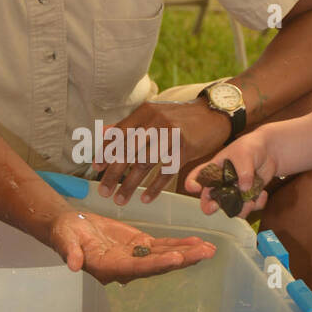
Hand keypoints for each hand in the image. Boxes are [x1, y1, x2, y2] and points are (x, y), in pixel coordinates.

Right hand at [48, 207, 215, 285]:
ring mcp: (136, 256)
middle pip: (158, 265)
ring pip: (165, 255)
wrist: (69, 227)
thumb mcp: (64, 240)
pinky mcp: (140, 245)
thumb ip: (70, 252)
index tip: (175, 259)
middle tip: (205, 254)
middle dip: (182, 260)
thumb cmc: (65, 234)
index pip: (136, 268)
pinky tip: (198, 243)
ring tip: (210, 250)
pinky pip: (164, 246)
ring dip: (188, 253)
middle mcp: (127, 267)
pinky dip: (181, 245)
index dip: (156, 264)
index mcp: (109, 268)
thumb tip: (73, 265)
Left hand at [92, 100, 230, 206]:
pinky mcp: (185, 149)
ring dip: (130, 185)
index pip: (119, 133)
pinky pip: (166, 172)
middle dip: (113, 174)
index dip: (106, 152)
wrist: (214, 114)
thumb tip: (103, 133)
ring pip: (144, 164)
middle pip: (128, 151)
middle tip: (103, 191)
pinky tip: (145, 199)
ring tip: (119, 200)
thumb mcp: (154, 114)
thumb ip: (129, 124)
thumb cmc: (180, 117)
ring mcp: (171, 136)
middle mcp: (156, 122)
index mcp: (145, 112)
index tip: (96, 168)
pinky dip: (154, 188)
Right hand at [182, 128, 278, 219]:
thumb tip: (244, 189)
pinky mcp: (248, 197)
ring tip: (250, 202)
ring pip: (230, 208)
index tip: (195, 188)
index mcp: (214, 169)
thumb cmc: (250, 147)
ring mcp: (234, 192)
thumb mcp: (244, 154)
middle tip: (216, 206)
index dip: (192, 183)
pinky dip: (257, 204)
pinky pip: (249, 207)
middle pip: (209, 200)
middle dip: (210, 206)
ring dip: (240, 209)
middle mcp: (221, 183)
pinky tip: (262, 193)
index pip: (196, 177)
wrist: (269, 151)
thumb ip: (242, 171)